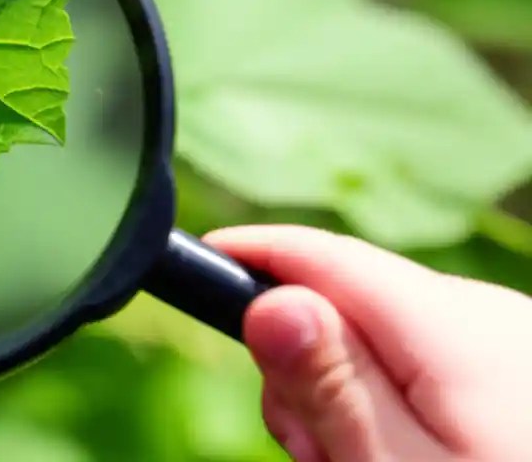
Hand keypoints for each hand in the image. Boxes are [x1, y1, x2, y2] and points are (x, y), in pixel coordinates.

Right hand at [207, 225, 531, 461]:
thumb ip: (333, 386)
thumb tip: (272, 301)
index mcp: (457, 328)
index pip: (326, 256)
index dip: (253, 256)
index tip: (197, 269)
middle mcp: (493, 315)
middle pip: (352, 303)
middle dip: (306, 365)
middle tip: (312, 454)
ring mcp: (517, 343)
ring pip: (389, 338)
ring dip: (351, 395)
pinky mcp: (523, 373)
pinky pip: (434, 363)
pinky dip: (398, 404)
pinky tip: (405, 457)